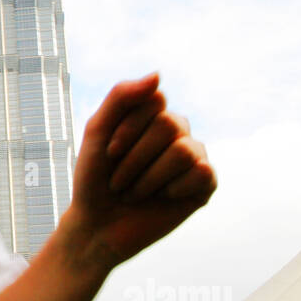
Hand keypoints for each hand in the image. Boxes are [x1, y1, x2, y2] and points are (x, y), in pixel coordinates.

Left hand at [66, 71, 215, 268]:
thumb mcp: (97, 131)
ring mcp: (194, 156)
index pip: (155, 100)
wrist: (98, 226)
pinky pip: (202, 173)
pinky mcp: (205, 184)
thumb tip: (158, 75)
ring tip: (136, 192)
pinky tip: (163, 198)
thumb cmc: (95, 178)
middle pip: (170, 125)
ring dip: (149, 178)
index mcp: (153, 115)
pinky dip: (174, 189)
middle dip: (135, 158)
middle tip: (119, 181)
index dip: (128, 129)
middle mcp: (178, 132)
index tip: (109, 153)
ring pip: (184, 151)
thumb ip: (121, 96)